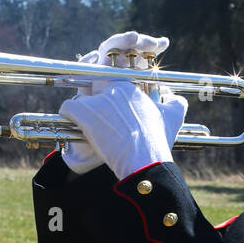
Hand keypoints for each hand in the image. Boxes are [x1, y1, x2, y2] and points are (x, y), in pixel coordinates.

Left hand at [58, 30, 170, 173]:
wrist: (143, 160)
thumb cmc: (157, 142)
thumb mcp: (173, 118)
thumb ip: (176, 102)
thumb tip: (174, 97)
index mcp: (131, 87)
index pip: (112, 82)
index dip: (108, 97)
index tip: (109, 111)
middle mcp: (114, 89)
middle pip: (95, 88)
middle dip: (95, 102)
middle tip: (96, 117)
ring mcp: (99, 99)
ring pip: (81, 98)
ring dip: (82, 111)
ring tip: (85, 125)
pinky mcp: (85, 112)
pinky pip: (67, 107)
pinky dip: (67, 116)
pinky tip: (73, 125)